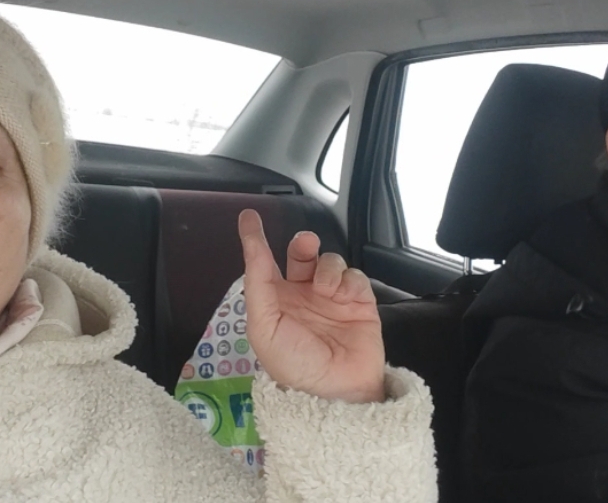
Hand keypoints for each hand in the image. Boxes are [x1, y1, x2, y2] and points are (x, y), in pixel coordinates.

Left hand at [238, 209, 385, 402]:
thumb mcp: (264, 328)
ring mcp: (332, 298)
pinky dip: (348, 281)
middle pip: (302, 255)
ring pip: (329, 261)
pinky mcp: (359, 302)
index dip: (255, 240)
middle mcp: (303, 296)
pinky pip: (353, 276)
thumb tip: (253, 249)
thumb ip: (258, 286)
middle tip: (306, 245)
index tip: (249, 217)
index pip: (264, 264)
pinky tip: (343, 298)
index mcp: (276, 302)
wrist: (337, 390)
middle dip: (303, 244)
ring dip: (327, 268)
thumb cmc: (294, 364)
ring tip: (326, 290)